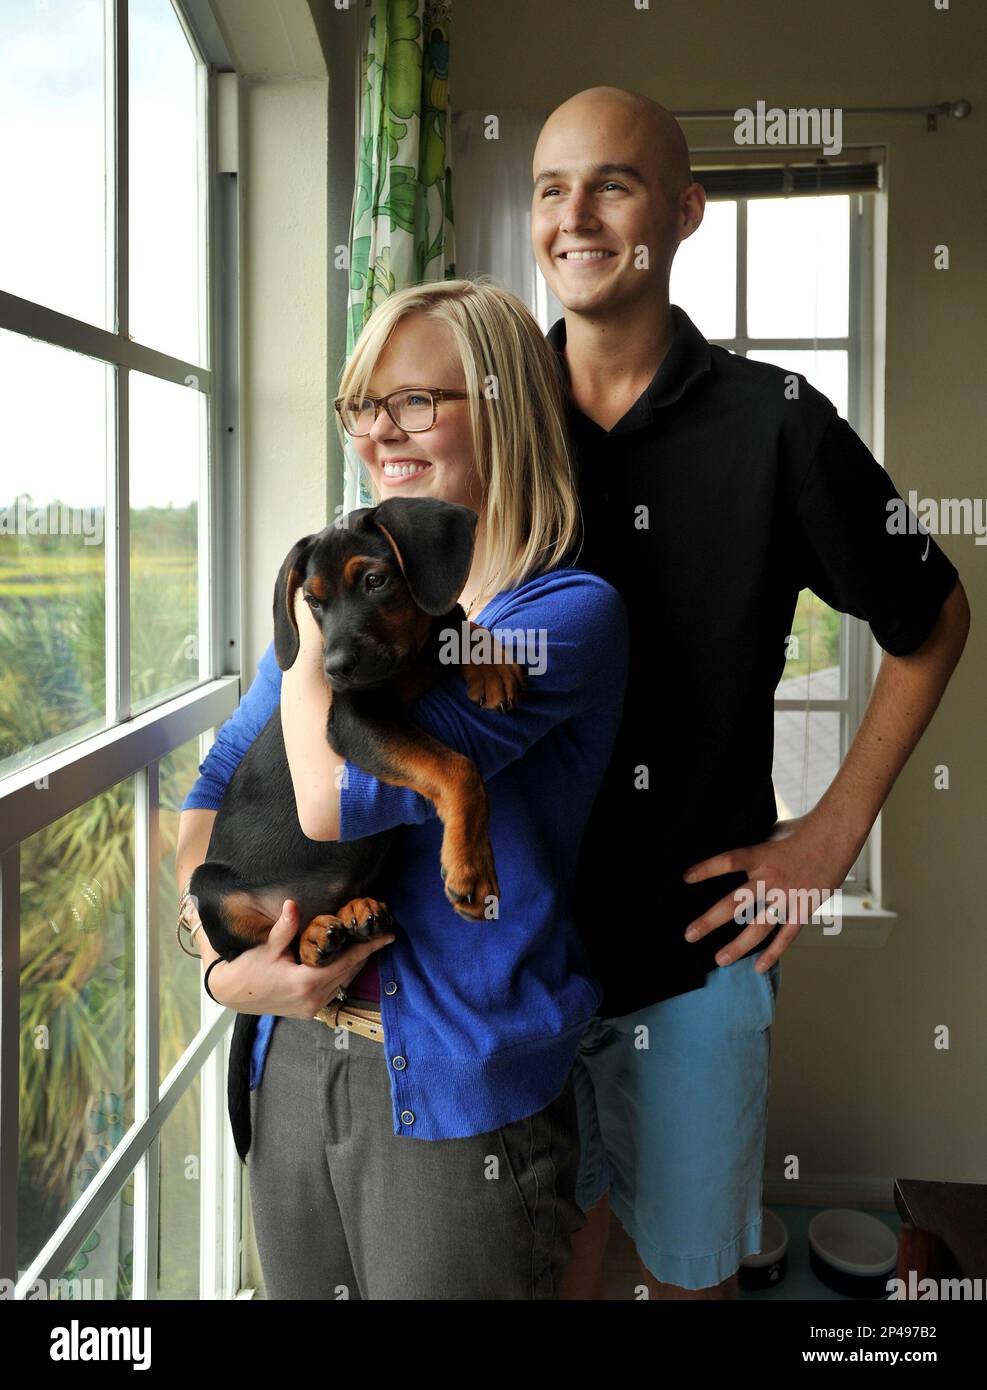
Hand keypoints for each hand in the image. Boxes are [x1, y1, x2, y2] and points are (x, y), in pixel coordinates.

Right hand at [206, 899, 394, 1015]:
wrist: (231, 993)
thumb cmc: (248, 969)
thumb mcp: (268, 947)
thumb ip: (285, 927)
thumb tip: (293, 904)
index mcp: (306, 983)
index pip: (346, 962)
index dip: (368, 948)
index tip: (387, 937)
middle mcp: (313, 999)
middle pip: (349, 973)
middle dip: (366, 955)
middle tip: (381, 936)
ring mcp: (310, 1008)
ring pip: (343, 984)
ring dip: (356, 966)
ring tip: (368, 946)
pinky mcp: (307, 1011)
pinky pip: (333, 991)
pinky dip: (343, 976)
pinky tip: (347, 962)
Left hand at [680, 810, 861, 970]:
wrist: (837, 835)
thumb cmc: (802, 830)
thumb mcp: (771, 832)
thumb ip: (754, 846)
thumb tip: (735, 848)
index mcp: (760, 855)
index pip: (728, 862)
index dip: (706, 869)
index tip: (685, 878)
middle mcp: (771, 878)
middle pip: (735, 904)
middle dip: (709, 921)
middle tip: (690, 935)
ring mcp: (788, 896)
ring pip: (758, 927)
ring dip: (737, 946)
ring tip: (719, 960)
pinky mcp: (804, 908)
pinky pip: (786, 936)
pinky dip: (773, 952)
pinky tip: (758, 966)